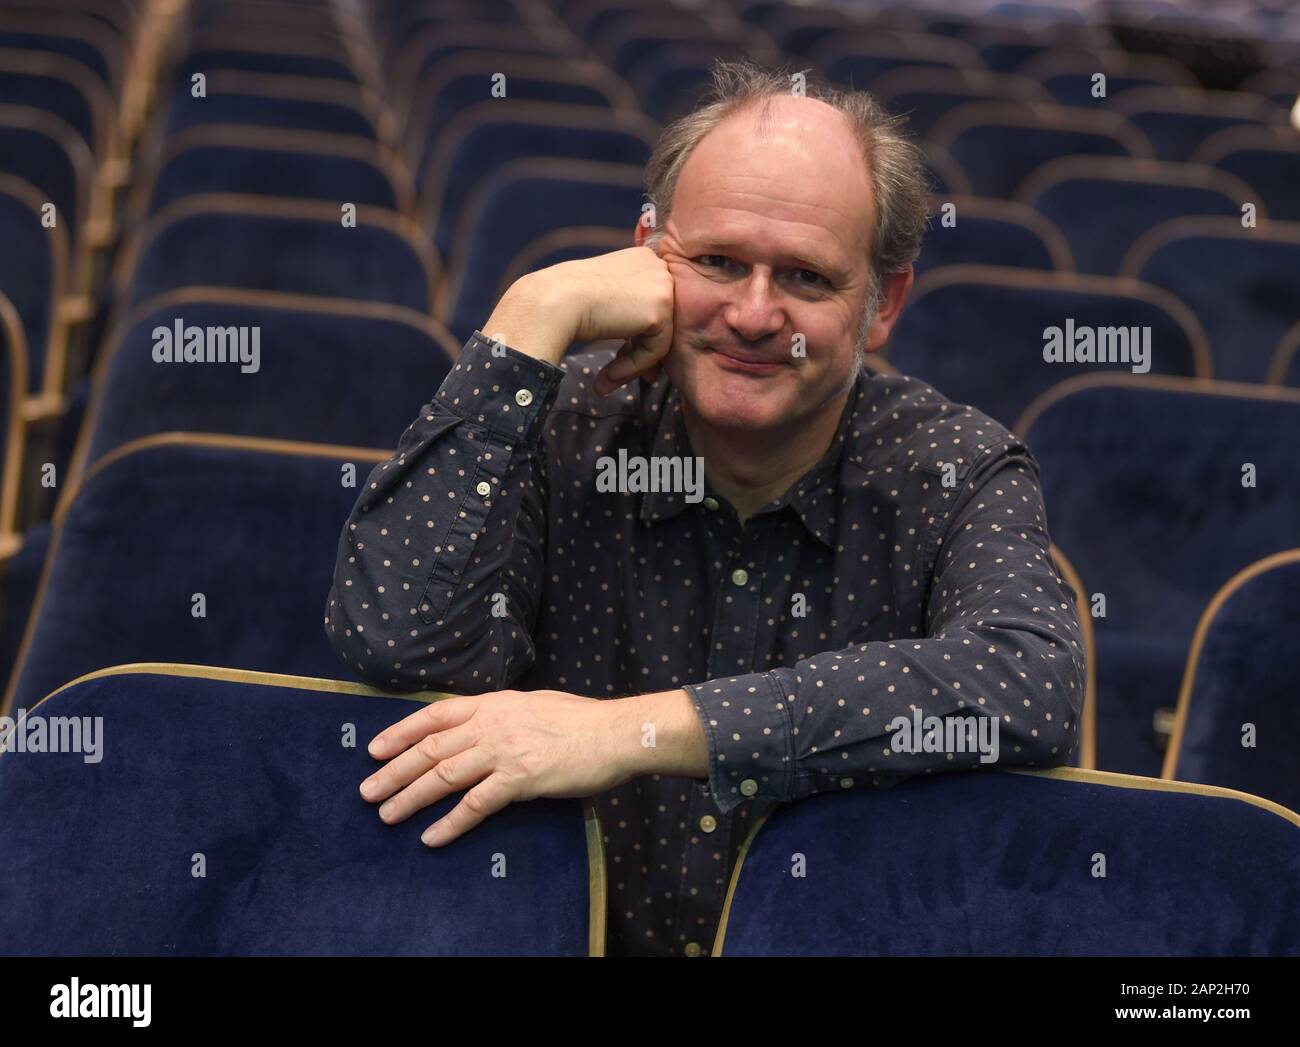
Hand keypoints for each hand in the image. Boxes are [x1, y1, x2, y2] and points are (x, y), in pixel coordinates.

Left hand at [359, 689, 630, 846]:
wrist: (616, 733)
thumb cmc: (582, 721)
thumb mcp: (535, 703)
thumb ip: (505, 713)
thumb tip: (484, 724)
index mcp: (494, 703)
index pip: (436, 714)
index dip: (401, 731)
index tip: (376, 748)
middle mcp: (492, 723)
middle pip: (430, 747)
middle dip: (394, 770)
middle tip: (367, 790)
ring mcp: (504, 750)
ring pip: (444, 774)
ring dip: (411, 797)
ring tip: (386, 815)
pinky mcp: (520, 778)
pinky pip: (476, 804)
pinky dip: (451, 822)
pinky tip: (432, 837)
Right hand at [485, 246, 674, 391]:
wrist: (553, 302)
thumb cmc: (565, 300)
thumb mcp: (602, 295)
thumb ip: (625, 307)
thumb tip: (639, 337)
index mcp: (642, 258)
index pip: (650, 303)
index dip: (635, 334)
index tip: (617, 355)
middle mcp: (657, 266)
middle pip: (659, 320)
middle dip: (639, 352)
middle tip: (614, 375)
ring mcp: (662, 286)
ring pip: (660, 338)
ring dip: (634, 364)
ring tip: (607, 380)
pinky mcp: (661, 309)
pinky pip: (656, 350)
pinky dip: (633, 367)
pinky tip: (608, 376)